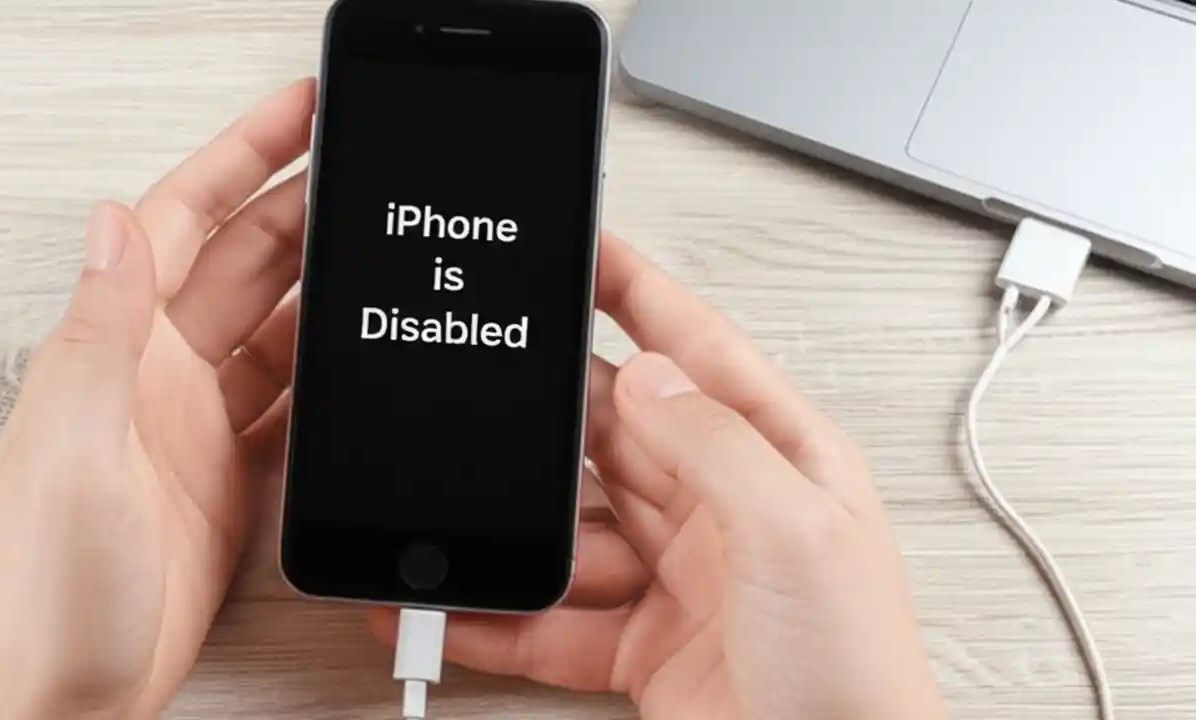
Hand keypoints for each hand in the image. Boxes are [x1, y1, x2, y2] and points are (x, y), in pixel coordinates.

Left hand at [0, 80, 316, 718]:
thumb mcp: (69, 448)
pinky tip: (355, 356)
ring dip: (320, 284)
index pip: (182, 221)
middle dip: (300, 207)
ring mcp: (198, 427)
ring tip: (372, 248)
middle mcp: (157, 378)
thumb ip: (100, 333)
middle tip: (360, 172)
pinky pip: (292, 403)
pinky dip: (327, 374)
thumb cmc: (48, 590)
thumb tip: (117, 222)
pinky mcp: (233, 477)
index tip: (297, 112)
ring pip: (276, 327)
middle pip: (243, 264)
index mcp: (116, 353)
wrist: (66, 696)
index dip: (240, 155)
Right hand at [374, 234, 947, 719]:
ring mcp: (679, 575)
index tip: (582, 248)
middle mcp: (727, 506)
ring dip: (520, 526)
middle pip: (620, 429)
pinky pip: (555, 616)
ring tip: (465, 511)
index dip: (636, 291)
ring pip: (575, 522)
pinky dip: (503, 614)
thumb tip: (645, 374)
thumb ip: (714, 444)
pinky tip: (464, 604)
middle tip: (491, 382)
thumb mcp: (795, 534)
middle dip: (556, 409)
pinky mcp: (642, 643)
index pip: (697, 348)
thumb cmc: (857, 678)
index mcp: (779, 458)